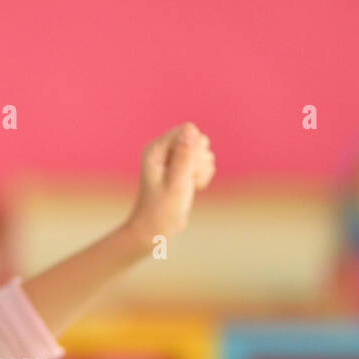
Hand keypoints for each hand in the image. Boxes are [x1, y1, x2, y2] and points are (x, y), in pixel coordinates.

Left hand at [124, 122, 214, 241]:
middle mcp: (163, 150)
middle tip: (188, 181)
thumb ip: (184, 156)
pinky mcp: (181, 167)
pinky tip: (193, 188)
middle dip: (200, 161)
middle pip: (197, 139)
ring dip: (202, 170)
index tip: (188, 171)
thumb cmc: (162, 210)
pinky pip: (202, 162)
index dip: (195, 149)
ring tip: (189, 186)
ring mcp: (172, 158)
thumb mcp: (176, 183)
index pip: (188, 130)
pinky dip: (202, 176)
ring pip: (202, 151)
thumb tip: (191, 129)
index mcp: (156, 149)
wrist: (155, 230)